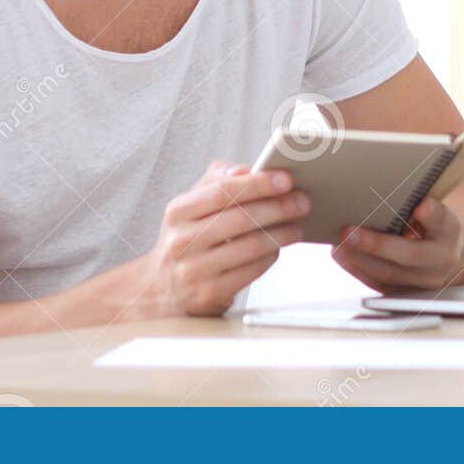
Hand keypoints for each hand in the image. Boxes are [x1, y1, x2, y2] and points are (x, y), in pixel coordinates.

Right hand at [133, 161, 309, 317]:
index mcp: (177, 212)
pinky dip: (270, 257)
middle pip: (241, 219)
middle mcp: (182, 241)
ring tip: (298, 226)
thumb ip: (216, 181)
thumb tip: (244, 169)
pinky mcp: (209, 294)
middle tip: (302, 201)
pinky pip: (250, 271)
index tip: (285, 178)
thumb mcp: (190, 207)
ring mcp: (194, 270)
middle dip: (278, 207)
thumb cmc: (185, 241)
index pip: (222, 191)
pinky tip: (279, 248)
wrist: (161, 290)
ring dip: (281, 234)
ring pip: (250, 246)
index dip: (257, 184)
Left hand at [331, 197, 463, 292]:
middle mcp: (441, 260)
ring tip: (339, 242)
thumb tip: (391, 184)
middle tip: (349, 230)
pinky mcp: (404, 292)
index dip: (433, 215)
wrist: (447, 254)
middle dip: (377, 244)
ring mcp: (423, 281)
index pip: (443, 221)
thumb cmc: (433, 224)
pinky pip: (378, 283)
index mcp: (450, 232)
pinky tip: (341, 253)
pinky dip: (356, 268)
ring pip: (390, 274)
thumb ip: (420, 202)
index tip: (422, 205)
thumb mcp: (434, 208)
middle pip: (410, 255)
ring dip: (360, 258)